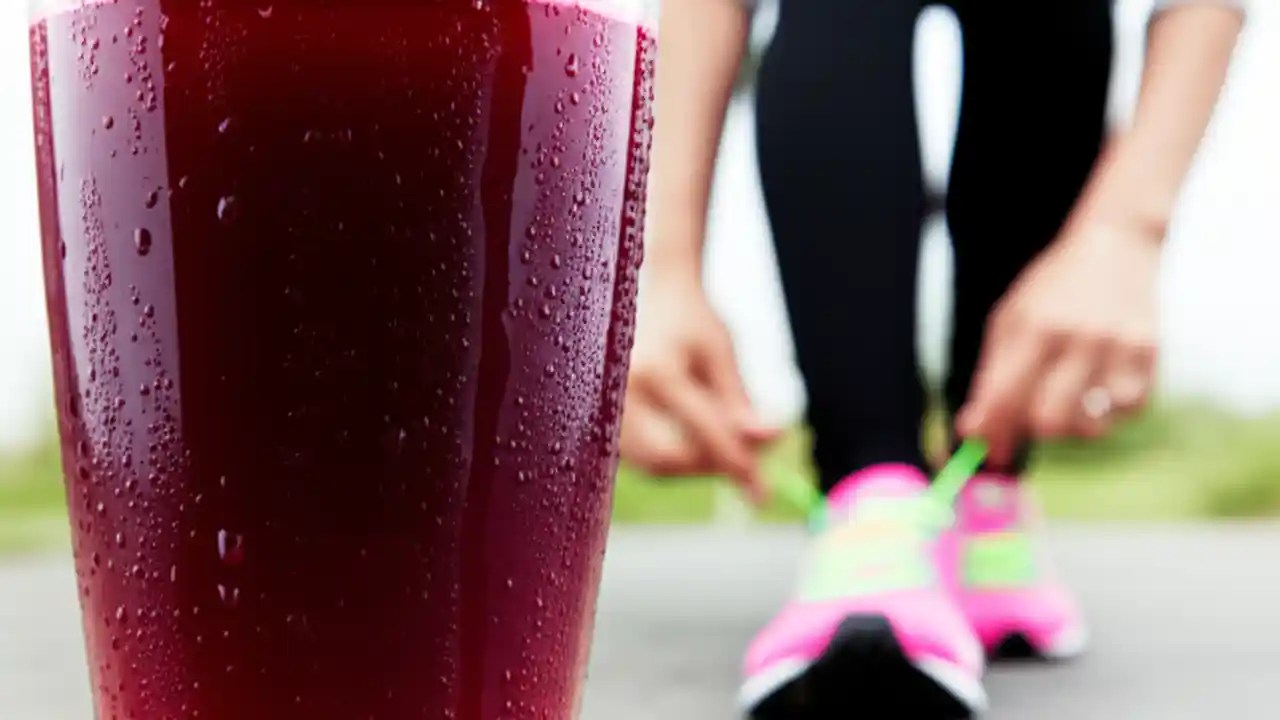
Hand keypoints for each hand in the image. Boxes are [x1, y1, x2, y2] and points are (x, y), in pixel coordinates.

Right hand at [620, 275, 780, 502]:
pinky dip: (670, 457)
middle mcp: (621, 392)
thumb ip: (738, 402)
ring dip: (690, 465)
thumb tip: (767, 442)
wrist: (648, 296)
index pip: (704, 431)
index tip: (762, 492)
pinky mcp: (600, 420)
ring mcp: (604, 408)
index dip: (737, 464)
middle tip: (743, 462)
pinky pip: (639, 458)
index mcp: (656, 370)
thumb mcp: (720, 352)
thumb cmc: (689, 321)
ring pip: (651, 465)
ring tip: (717, 438)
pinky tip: (688, 434)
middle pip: (667, 459)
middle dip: (708, 467)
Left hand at [957, 220, 1160, 465]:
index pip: (1004, 397)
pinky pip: (1127, 411)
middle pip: (1048, 420)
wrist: (1116, 246)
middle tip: (1028, 423)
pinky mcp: (1150, 353)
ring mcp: (1118, 346)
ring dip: (1071, 427)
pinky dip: (1109, 414)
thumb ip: (990, 377)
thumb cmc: (1052, 292)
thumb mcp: (1010, 320)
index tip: (988, 451)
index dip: (991, 433)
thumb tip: (972, 432)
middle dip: (1031, 432)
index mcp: (1034, 327)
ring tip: (1065, 402)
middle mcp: (1077, 337)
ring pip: (1091, 425)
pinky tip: (1098, 391)